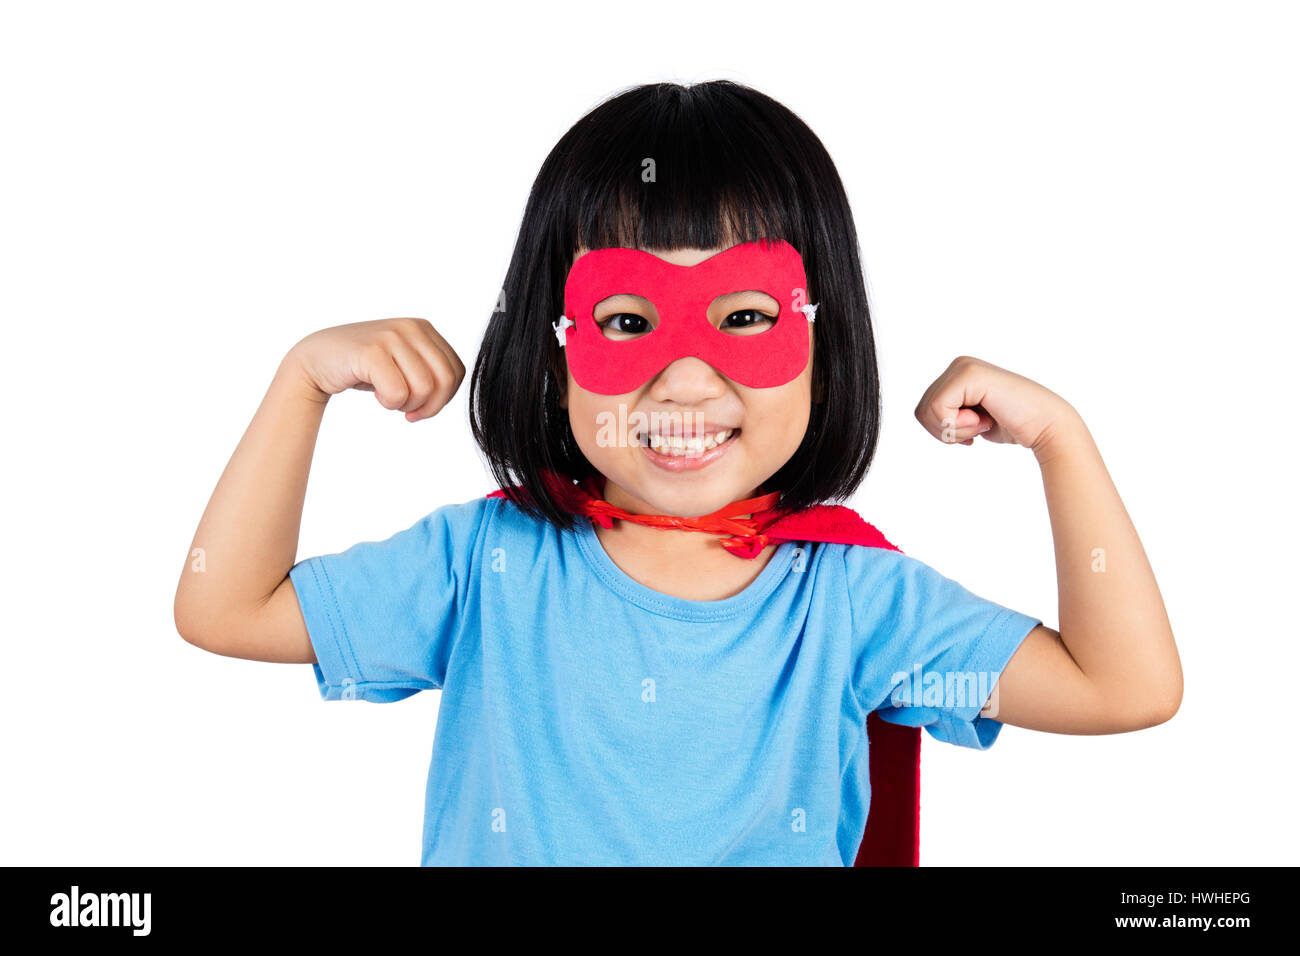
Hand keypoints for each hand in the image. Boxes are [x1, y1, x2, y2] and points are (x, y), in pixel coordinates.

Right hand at [286, 318, 465, 421]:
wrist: (316, 360)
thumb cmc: (364, 368)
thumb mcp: (405, 364)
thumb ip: (431, 372)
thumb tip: (450, 393)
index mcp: (424, 328)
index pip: (456, 372)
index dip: (442, 399)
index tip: (420, 406)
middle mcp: (411, 327)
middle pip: (445, 381)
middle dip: (429, 406)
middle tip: (408, 412)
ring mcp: (391, 336)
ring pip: (424, 389)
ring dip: (406, 405)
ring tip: (389, 399)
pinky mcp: (372, 351)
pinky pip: (398, 393)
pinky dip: (390, 403)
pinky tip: (376, 395)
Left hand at [913, 356, 1077, 455]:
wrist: (1046, 427)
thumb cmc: (1013, 425)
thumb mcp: (971, 420)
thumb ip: (948, 414)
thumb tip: (922, 412)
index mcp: (957, 374)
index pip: (922, 411)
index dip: (944, 432)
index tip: (974, 429)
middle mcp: (959, 365)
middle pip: (921, 412)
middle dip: (948, 432)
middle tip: (979, 426)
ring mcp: (964, 367)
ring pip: (928, 411)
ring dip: (957, 429)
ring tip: (983, 421)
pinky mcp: (970, 374)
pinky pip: (939, 408)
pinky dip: (960, 425)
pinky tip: (986, 419)